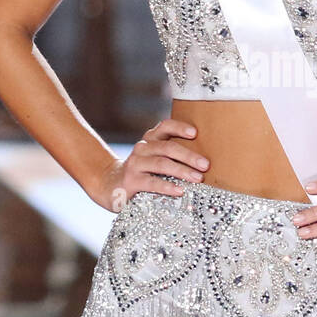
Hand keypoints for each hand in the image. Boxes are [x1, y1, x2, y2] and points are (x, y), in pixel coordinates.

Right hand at [86, 119, 209, 211]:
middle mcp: (142, 148)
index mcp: (150, 140)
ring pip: (161, 164)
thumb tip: (204, 160)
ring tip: (197, 178)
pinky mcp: (131, 181)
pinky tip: (180, 190)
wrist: (111, 185)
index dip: (179, 127)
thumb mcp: (154, 158)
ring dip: (182, 170)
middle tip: (205, 165)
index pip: (165, 126)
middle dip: (189, 156)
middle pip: (167, 147)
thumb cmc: (142, 171)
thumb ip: (173, 154)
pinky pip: (152, 182)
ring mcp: (135, 164)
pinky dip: (167, 186)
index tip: (195, 133)